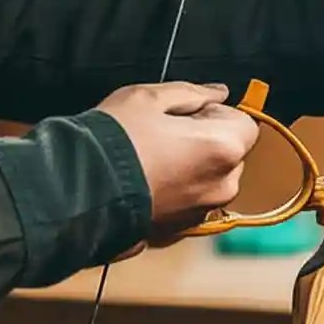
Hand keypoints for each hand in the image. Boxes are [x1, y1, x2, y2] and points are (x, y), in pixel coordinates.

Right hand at [99, 82, 259, 250]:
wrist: (78, 191)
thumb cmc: (116, 139)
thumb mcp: (150, 98)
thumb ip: (194, 93)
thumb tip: (219, 93)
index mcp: (224, 149)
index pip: (244, 123)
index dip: (216, 113)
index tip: (185, 114)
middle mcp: (223, 185)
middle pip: (231, 153)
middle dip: (207, 141)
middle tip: (166, 133)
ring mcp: (203, 212)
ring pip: (211, 179)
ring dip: (193, 167)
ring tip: (153, 158)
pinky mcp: (181, 230)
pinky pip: (191, 201)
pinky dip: (178, 191)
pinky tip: (148, 180)